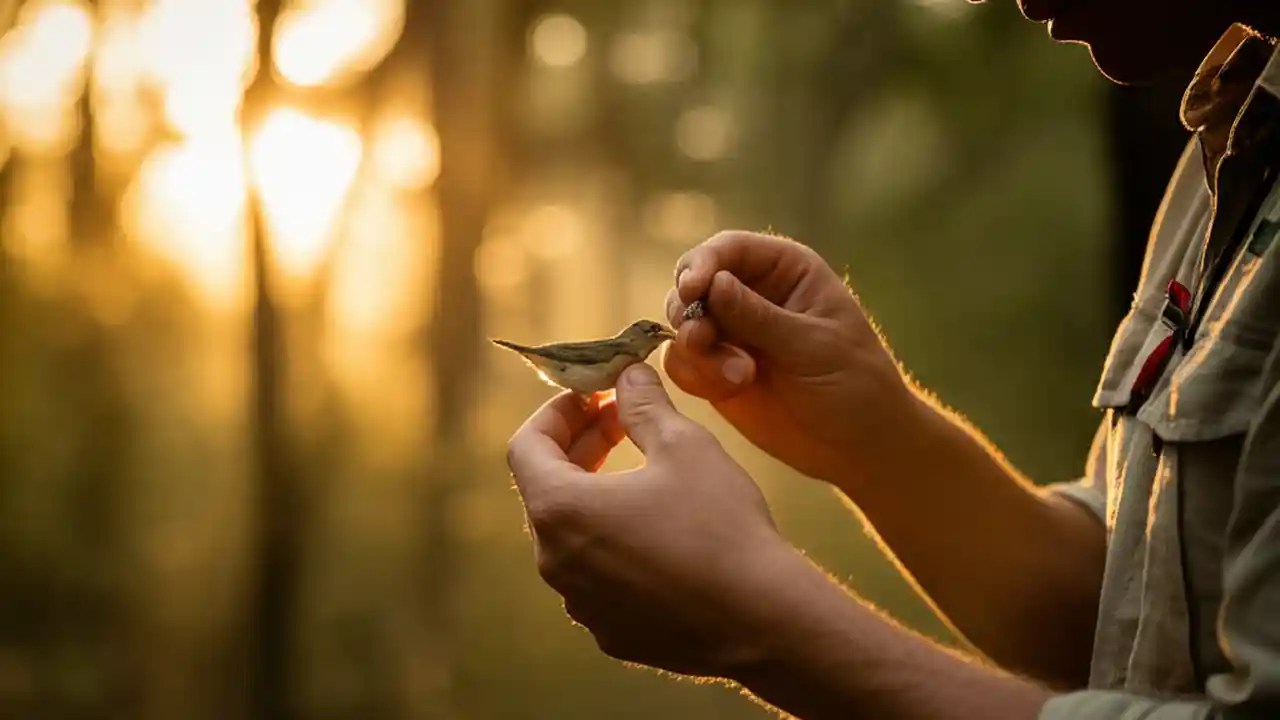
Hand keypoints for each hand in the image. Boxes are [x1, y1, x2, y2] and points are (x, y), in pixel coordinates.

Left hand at [506, 364, 792, 676]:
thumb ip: (643, 404)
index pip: (526, 447)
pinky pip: (600, 577)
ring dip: (599, 496)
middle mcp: (556, 563)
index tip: (593, 395)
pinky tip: (663, 531)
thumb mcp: (683, 445)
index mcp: (560, 511)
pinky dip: (618, 544)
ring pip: (574, 536)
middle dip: (582, 447)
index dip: (557, 412)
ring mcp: (581, 604)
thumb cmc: (720, 526)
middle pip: (548, 490)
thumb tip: (629, 375)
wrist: (765, 622)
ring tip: (646, 473)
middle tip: (622, 419)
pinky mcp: (611, 634)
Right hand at [663, 231, 913, 486]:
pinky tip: (731, 389)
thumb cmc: (855, 383)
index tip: (691, 291)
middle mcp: (751, 294)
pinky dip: (695, 375)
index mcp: (784, 270)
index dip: (702, 264)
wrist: (859, 445)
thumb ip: (759, 317)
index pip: (729, 249)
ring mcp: (731, 333)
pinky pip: (683, 363)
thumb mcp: (813, 346)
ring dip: (696, 350)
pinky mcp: (717, 371)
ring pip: (682, 324)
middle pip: (693, 282)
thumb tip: (714, 284)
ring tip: (736, 378)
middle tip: (701, 340)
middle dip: (689, 310)